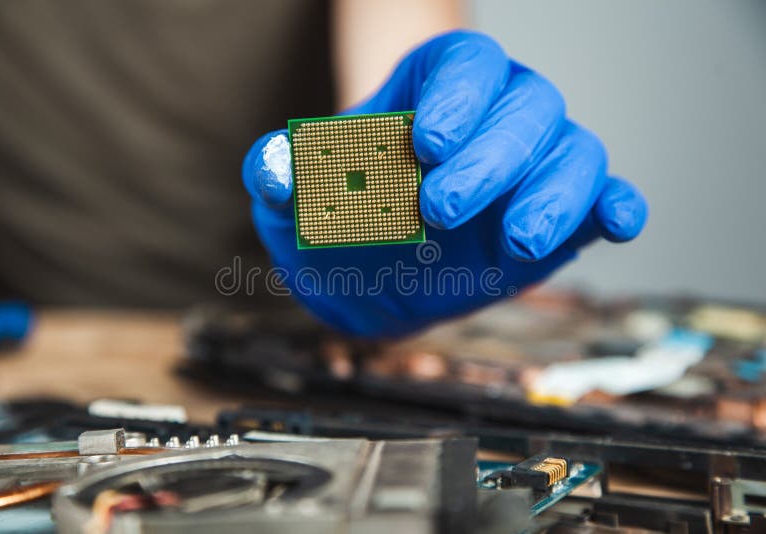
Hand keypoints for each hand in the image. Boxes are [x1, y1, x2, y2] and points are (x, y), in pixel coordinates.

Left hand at [242, 30, 646, 337]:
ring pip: (575, 150)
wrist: (366, 276)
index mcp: (434, 93)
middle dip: (492, 156)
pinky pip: (604, 197)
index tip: (429, 142)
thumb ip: (277, 176)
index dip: (458, 94)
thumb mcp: (292, 202)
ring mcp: (532, 168)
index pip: (466, 62)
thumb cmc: (334, 222)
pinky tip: (615, 222)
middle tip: (439, 209)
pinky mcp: (560, 218)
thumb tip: (273, 167)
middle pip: (527, 104)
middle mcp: (495, 118)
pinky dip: (617, 207)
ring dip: (555, 192)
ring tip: (515, 240)